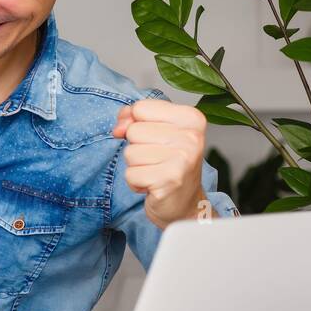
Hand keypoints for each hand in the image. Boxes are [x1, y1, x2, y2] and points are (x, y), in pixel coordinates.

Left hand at [112, 98, 210, 228]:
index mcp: (191, 118)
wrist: (185, 202)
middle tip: (157, 159)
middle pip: (134, 131)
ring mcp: (182, 159)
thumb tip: (119, 127)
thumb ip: (133, 118)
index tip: (153, 138)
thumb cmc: (169, 164)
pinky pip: (130, 175)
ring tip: (156, 171)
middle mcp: (191, 137)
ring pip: (130, 153)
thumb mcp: (156, 131)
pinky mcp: (169, 180)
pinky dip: (136, 182)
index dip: (137, 123)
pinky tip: (153, 184)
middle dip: (137, 147)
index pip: (141, 108)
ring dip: (137, 166)